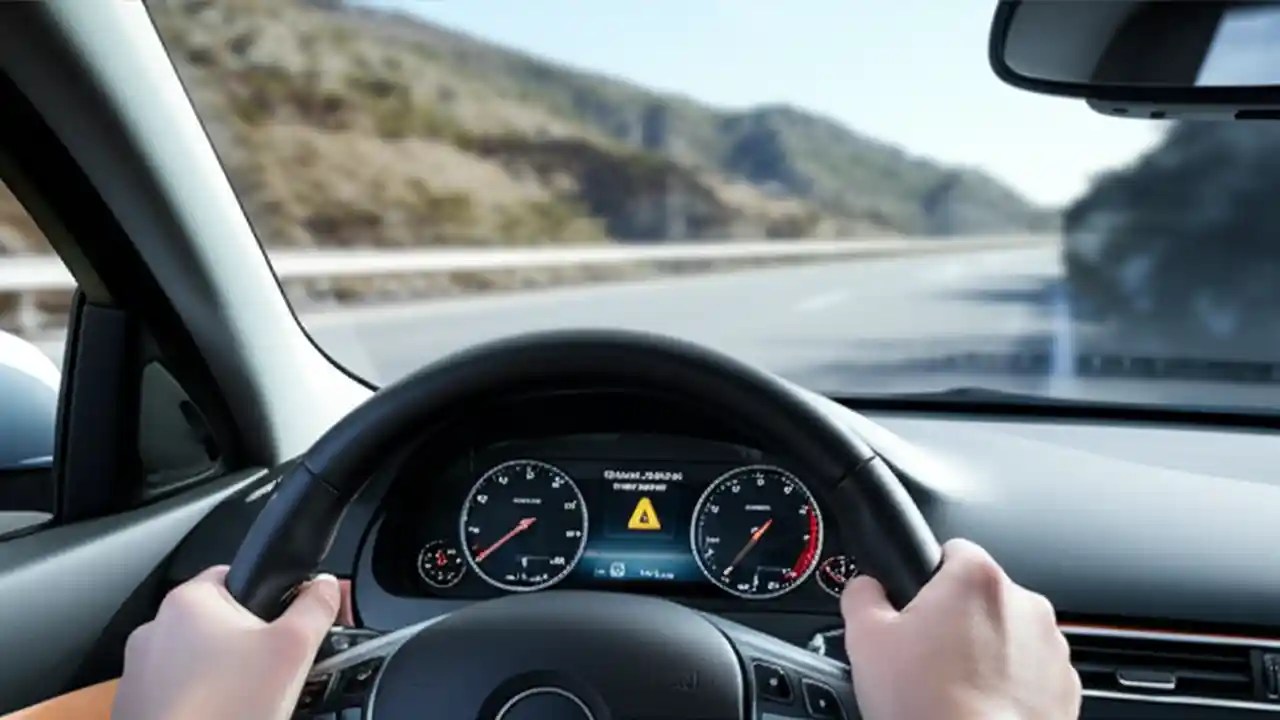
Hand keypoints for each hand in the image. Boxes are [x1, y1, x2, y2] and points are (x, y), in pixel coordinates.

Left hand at [113, 565, 339, 719]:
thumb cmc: (227, 709)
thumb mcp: (293, 649)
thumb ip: (314, 608)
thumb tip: (325, 587)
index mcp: (188, 602)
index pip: (233, 576)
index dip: (266, 599)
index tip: (282, 625)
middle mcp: (154, 631)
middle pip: (216, 624)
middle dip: (246, 645)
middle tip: (270, 673)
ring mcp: (138, 673)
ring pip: (196, 663)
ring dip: (219, 677)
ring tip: (246, 703)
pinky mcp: (134, 708)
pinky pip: (175, 696)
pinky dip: (198, 705)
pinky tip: (222, 717)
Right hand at [842, 539, 1079, 719]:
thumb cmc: (929, 707)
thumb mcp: (865, 639)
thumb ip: (862, 595)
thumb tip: (866, 588)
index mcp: (976, 578)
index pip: (949, 550)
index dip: (925, 580)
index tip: (913, 610)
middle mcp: (1024, 603)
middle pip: (979, 595)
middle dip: (954, 619)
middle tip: (924, 657)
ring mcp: (1051, 646)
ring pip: (1007, 633)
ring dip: (985, 650)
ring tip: (952, 687)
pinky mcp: (1065, 685)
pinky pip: (1031, 671)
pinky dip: (1010, 682)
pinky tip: (980, 705)